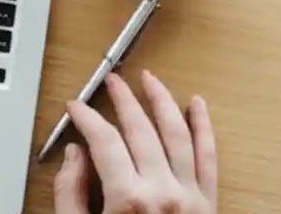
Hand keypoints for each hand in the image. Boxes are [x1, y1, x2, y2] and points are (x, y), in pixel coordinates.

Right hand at [53, 71, 217, 213]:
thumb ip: (71, 193)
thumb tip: (74, 155)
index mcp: (127, 199)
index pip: (102, 140)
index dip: (86, 117)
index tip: (75, 107)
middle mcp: (163, 192)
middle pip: (140, 129)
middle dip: (123, 99)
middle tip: (112, 81)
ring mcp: (190, 197)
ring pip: (177, 133)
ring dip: (163, 101)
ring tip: (150, 79)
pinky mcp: (209, 205)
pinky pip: (209, 157)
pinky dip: (204, 128)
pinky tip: (197, 105)